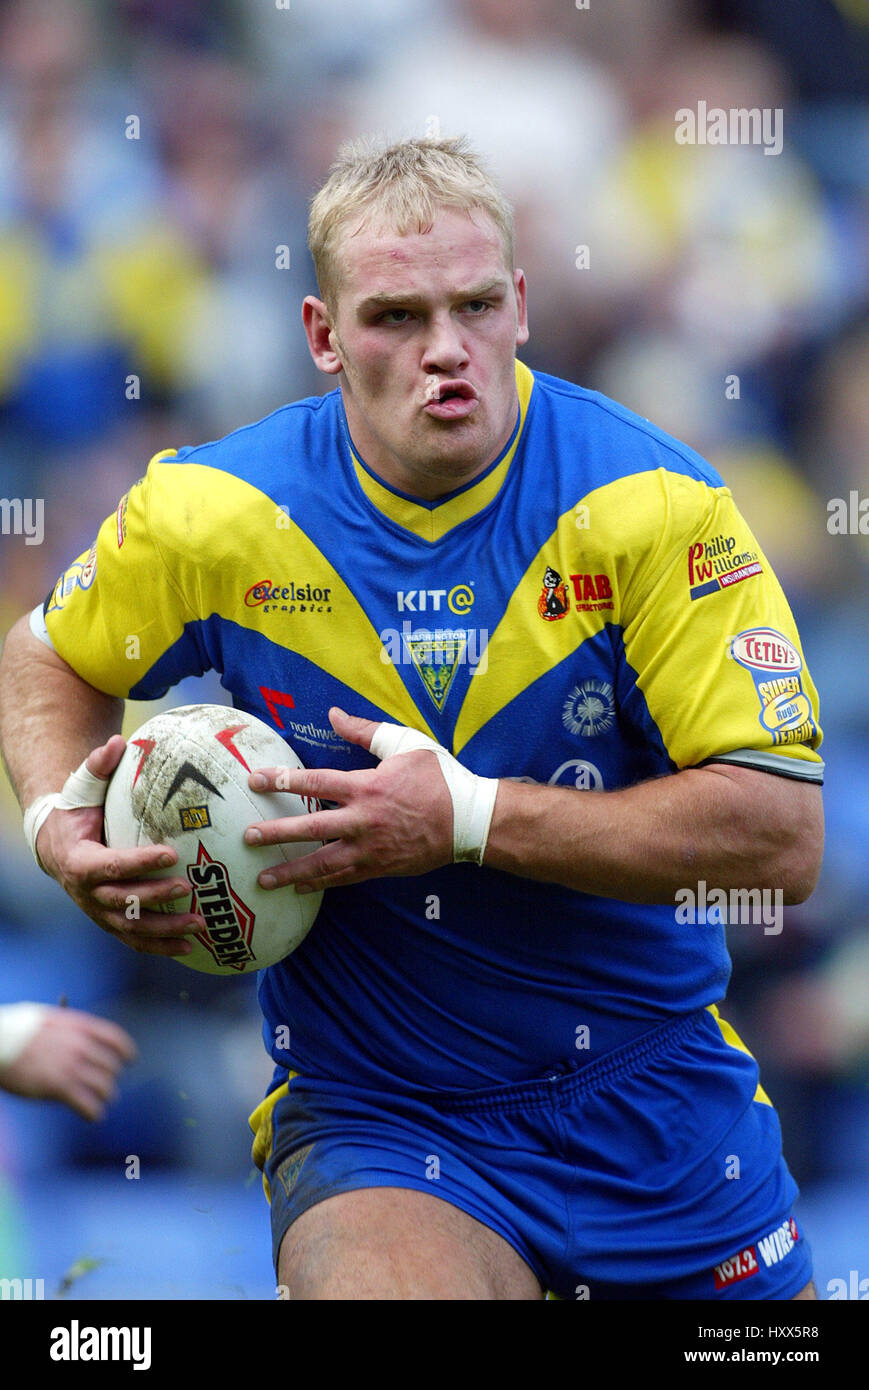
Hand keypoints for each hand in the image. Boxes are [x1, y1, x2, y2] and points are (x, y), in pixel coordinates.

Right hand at [0, 1006, 136, 1120]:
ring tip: (99, 1102)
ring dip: (105, 1097)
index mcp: (78, 1026)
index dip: (126, 1051)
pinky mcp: (59, 1088)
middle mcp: (80, 1045)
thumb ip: (66, 1028)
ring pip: (106, 1088)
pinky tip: (91, 1115)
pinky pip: (89, 1105)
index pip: (115, 1038)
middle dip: (110, 1078)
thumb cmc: (14, 1031)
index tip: (130, 1060)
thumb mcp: (46, 1018)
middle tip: (104, 1087)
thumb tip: (80, 1037)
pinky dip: (93, 1113)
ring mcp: (71, 1066)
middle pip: (112, 1066)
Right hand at [36, 735, 203, 956]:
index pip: (112, 865)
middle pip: (123, 901)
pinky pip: (137, 940)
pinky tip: (193, 947)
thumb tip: (118, 741)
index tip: (170, 853)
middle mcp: (88, 894)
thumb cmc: (77, 813)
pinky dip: (162, 947)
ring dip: (166, 931)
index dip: (140, 862)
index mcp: (80, 862)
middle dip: (157, 897)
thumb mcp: (81, 789)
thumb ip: (98, 766)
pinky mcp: (111, 924)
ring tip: (201, 926)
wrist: (56, 847)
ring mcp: (99, 913)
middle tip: (190, 887)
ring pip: (133, 928)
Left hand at [243, 708, 453, 891]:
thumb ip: (364, 730)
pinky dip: (320, 884)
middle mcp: (363, 820)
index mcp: (366, 786)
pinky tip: (299, 888)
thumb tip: (332, 713)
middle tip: (248, 837)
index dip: (282, 780)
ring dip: (291, 871)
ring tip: (262, 878)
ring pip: (323, 863)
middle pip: (310, 829)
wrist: (470, 820)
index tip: (255, 780)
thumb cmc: (439, 778)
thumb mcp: (404, 744)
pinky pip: (344, 878)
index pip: (314, 782)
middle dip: (276, 833)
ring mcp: (371, 848)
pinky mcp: (380, 867)